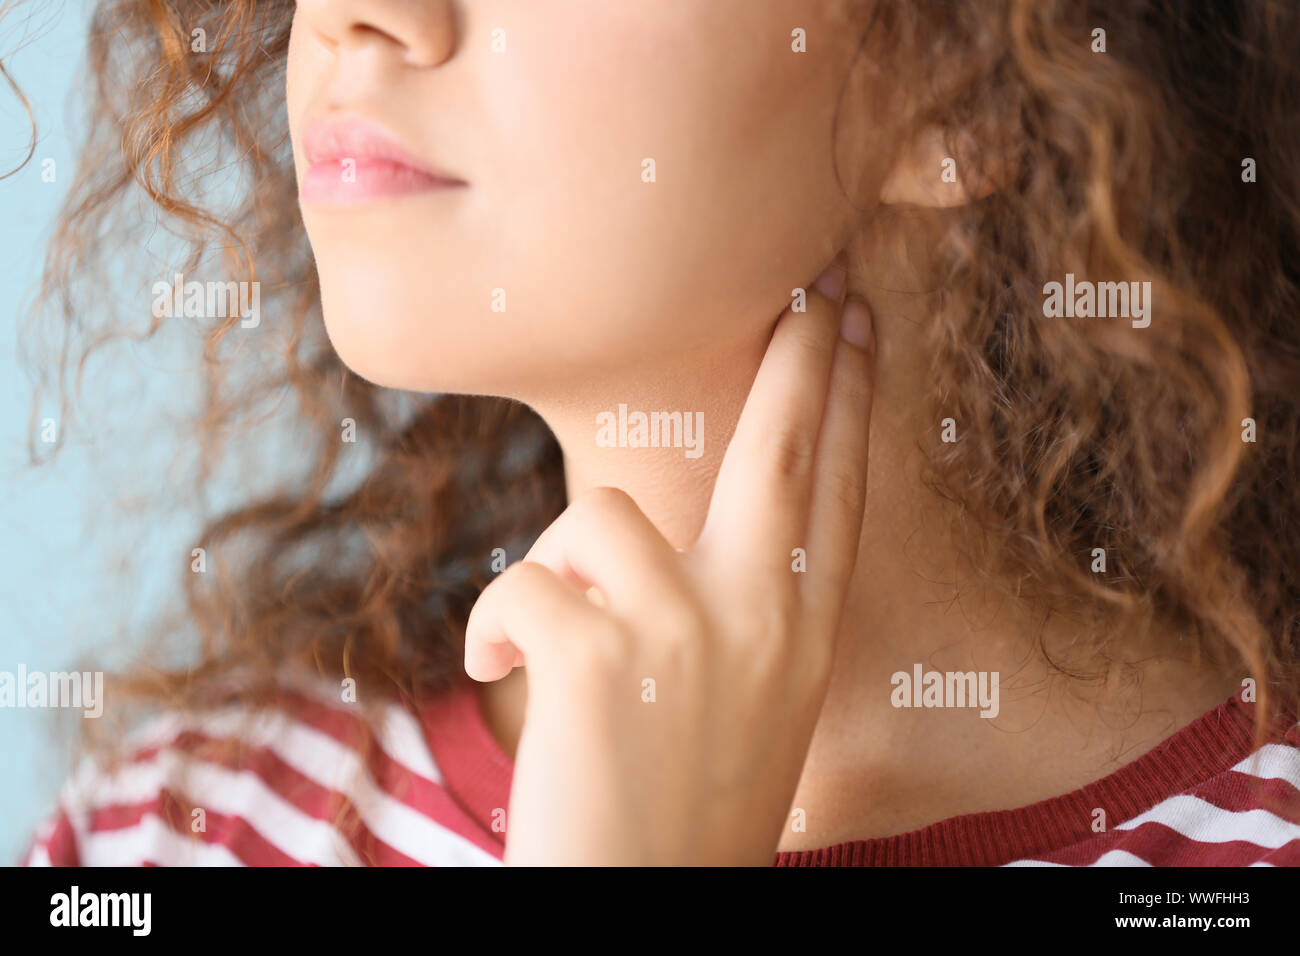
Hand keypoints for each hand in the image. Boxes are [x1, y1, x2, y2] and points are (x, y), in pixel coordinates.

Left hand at [464, 268, 875, 864]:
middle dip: (799, 356)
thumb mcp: (749, 700)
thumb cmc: (678, 806)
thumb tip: (684, 522)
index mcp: (804, 635)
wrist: (642, 903)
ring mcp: (686, 629)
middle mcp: (763, 619)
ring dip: (557, 574)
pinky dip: (492, 630)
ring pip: (597, 519)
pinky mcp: (597, 652)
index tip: (854, 328)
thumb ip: (741, 607)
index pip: (835, 489)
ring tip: (550, 652)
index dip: (846, 399)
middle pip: (783, 445)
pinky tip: (505, 680)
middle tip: (813, 292)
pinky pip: (517, 584)